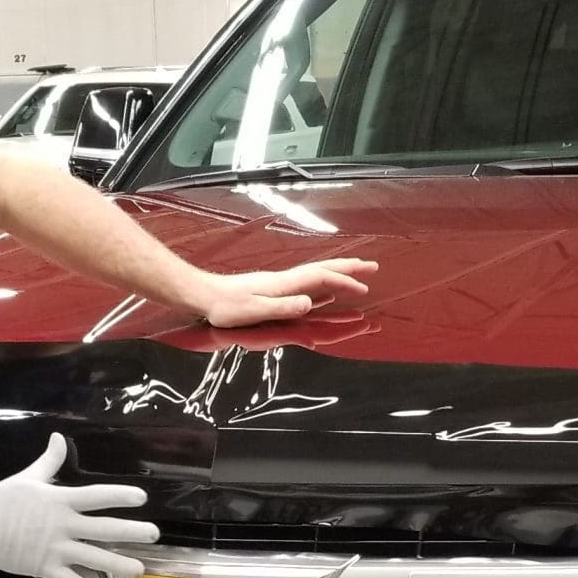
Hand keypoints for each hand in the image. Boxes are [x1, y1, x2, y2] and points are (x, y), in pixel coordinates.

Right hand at [0, 434, 160, 577]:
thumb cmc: (1, 500)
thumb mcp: (28, 477)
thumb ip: (49, 460)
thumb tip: (59, 437)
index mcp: (60, 501)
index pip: (97, 496)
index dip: (120, 496)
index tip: (142, 498)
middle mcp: (62, 525)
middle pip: (104, 529)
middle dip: (132, 532)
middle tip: (154, 535)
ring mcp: (55, 549)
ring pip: (94, 559)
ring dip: (119, 564)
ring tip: (139, 569)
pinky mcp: (45, 569)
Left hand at [196, 259, 377, 327]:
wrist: (204, 296)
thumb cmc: (225, 308)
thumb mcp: (253, 311)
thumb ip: (283, 307)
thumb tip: (310, 303)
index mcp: (283, 285)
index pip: (321, 278)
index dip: (344, 281)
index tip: (363, 288)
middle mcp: (285, 281)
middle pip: (324, 269)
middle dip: (349, 267)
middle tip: (373, 266)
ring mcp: (280, 285)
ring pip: (318, 275)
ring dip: (340, 273)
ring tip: (358, 274)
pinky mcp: (274, 292)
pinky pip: (308, 286)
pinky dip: (324, 286)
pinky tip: (328, 293)